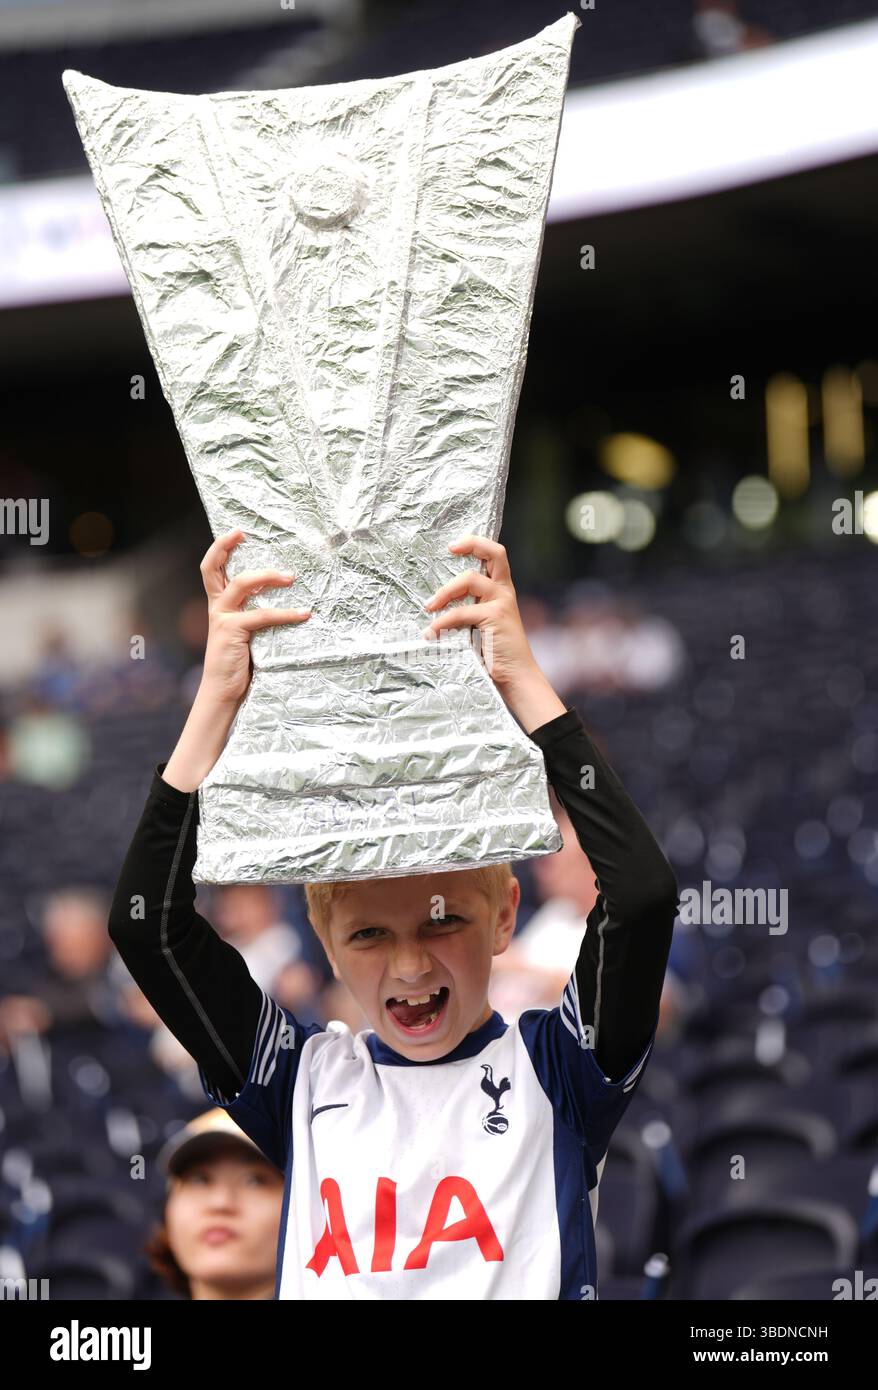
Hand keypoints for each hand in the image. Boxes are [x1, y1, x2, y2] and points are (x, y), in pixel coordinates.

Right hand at [199, 529, 311, 706]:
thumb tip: (285, 597)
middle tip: (244, 533)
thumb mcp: (247, 634)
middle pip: (212, 569)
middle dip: (225, 546)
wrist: (224, 692)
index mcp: (219, 606)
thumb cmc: (239, 664)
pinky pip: (262, 615)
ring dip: (267, 576)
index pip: (213, 570)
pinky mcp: (233, 632)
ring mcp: (222, 619)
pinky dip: (286, 613)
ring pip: (241, 584)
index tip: (238, 532)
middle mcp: (217, 608)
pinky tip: (304, 614)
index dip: (221, 548)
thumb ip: (255, 615)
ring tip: (290, 577)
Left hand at [422, 535, 540, 692]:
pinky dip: (442, 622)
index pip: (496, 556)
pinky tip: (431, 634)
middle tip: (447, 552)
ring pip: (469, 580)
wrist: (516, 677)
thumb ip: (468, 610)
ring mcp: (501, 603)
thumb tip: (432, 605)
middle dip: (470, 546)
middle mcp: (505, 592)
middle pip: (494, 554)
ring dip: (444, 592)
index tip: (453, 546)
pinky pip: (460, 612)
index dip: (476, 544)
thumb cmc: (496, 654)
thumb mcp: (482, 625)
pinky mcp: (495, 617)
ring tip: (428, 607)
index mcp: (502, 591)